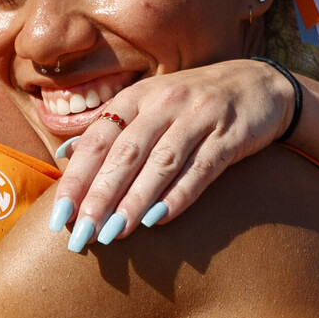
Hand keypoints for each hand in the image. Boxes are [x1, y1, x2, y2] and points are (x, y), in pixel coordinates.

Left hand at [50, 58, 292, 246]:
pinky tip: (159, 219)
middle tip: (83, 233)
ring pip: (161, 162)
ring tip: (114, 233)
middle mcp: (164, 103)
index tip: (58, 216)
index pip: (98, 140)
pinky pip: (202, 168)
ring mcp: (199, 117)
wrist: (260, 85)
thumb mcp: (147, 105)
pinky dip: (179, 194)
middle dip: (100, 196)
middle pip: (126, 153)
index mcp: (137, 98)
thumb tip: (62, 155)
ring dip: (135, 200)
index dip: (77, 178)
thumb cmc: (192, 103)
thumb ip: (107, 129)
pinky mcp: (230, 135)